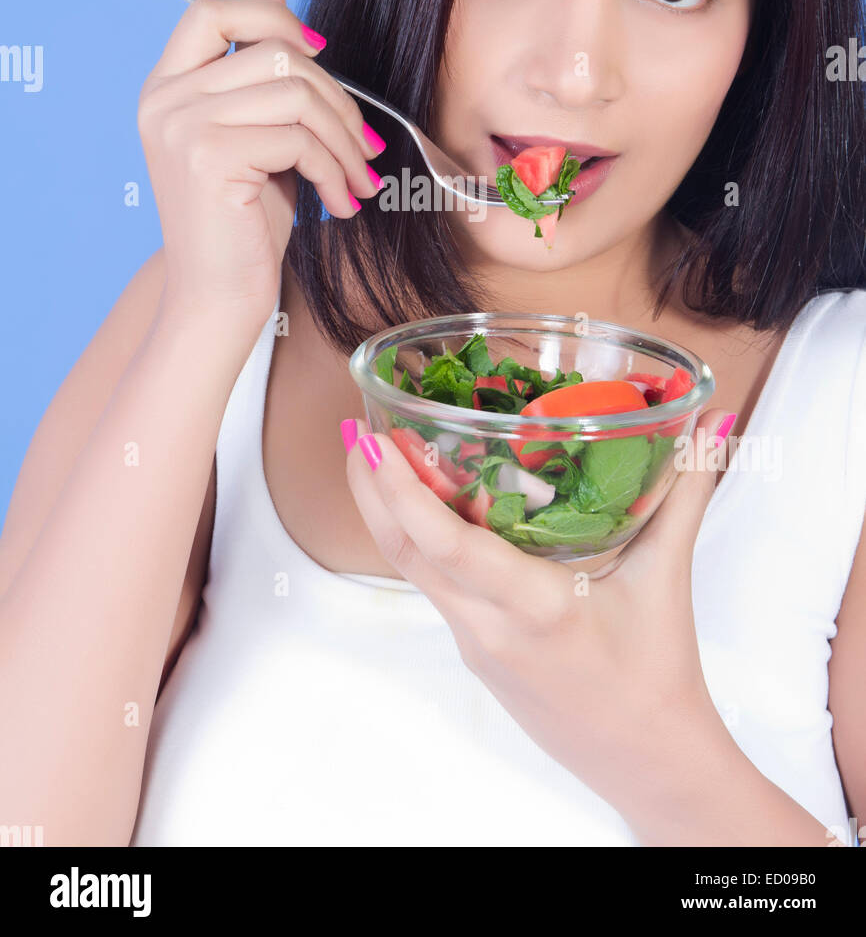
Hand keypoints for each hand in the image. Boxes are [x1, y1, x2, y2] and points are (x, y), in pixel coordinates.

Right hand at [138, 0, 383, 324]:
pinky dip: (334, 169)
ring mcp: (181, 125)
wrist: (218, 299)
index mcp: (168, 86)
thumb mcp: (258, 132)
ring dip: (343, 138)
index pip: (209, 8)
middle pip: (274, 50)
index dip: (270, 14)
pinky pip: (297, 137)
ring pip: (294, 90)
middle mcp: (165, 99)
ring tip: (356, 179)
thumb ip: (258, 66)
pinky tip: (340, 202)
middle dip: (336, 98)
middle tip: (362, 146)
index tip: (319, 53)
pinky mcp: (208, 156)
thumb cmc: (244, 222)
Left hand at [342, 405, 733, 814]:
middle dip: (372, 489)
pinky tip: (430, 506)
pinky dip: (422, 541)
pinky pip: (437, 588)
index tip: (378, 441)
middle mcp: (490, 627)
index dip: (403, 492)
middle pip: (405, 553)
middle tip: (359, 429)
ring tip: (379, 457)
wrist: (649, 763)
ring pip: (414, 571)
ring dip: (389, 514)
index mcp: (534, 606)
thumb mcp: (669, 576)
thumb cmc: (658, 675)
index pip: (447, 545)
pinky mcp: (476, 651)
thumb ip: (687, 492)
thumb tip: (711, 423)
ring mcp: (476, 643)